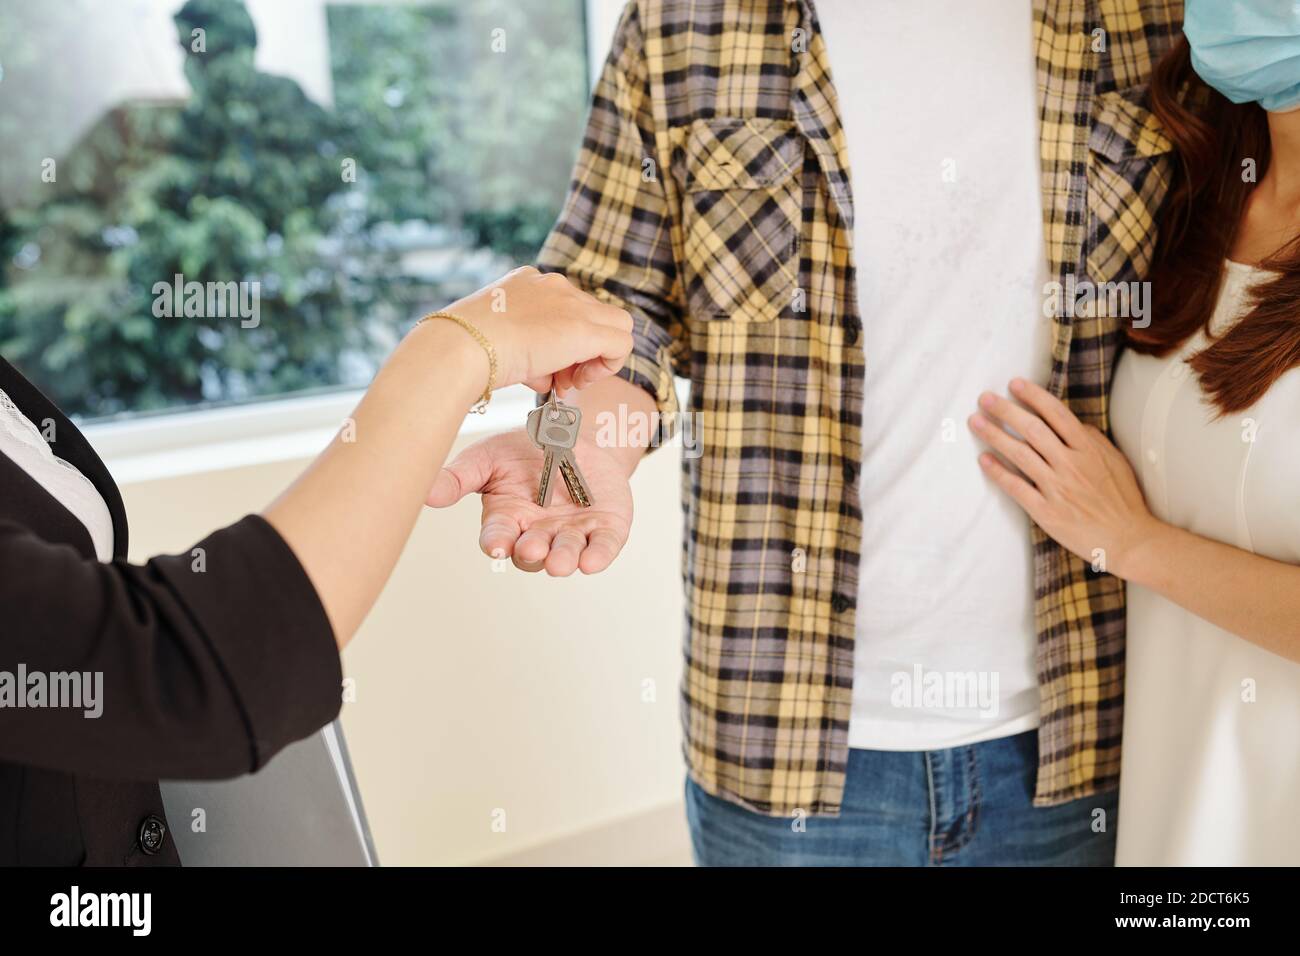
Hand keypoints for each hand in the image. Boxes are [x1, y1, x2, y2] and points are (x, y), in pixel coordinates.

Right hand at [426, 429, 632, 575]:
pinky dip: (598, 556)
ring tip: (560, 563)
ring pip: (567, 553)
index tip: (495, 546)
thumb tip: (426, 493)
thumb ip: (461, 476)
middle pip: (532, 552)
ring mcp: (572, 534)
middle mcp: (538, 533)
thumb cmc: (526, 450)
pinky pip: (602, 547)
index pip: (498, 537)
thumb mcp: (490, 455)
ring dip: (563, 560)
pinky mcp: (605, 529)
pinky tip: (592, 562)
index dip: (496, 542)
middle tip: (530, 549)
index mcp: (507, 519)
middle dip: (532, 553)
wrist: (576, 435)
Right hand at [441, 266, 632, 393]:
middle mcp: (553, 285)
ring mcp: (571, 303)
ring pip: (614, 324)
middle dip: (581, 351)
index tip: (547, 368)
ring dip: (597, 358)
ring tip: (568, 382)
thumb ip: (529, 353)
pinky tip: (580, 380)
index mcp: (528, 282)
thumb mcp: (499, 343)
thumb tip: (547, 375)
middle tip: (562, 380)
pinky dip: (609, 365)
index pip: (565, 309)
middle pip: (592, 316)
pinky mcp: (584, 327)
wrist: (461, 348)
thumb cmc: (468, 351)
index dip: (562, 343)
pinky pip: (622, 343)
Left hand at [968, 378, 1159, 577]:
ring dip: (994, 435)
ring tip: (975, 422)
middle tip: (984, 398)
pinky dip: (997, 472)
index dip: (1033, 396)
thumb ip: (1092, 439)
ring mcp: (1057, 488)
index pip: (1056, 414)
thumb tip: (1071, 422)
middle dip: (1005, 410)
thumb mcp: (1115, 461)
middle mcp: (1070, 464)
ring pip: (1019, 454)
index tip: (1014, 384)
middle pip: (1032, 429)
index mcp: (1088, 449)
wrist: (1128, 538)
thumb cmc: (1122, 499)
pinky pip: (1016, 487)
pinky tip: (983, 459)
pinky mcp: (1046, 511)